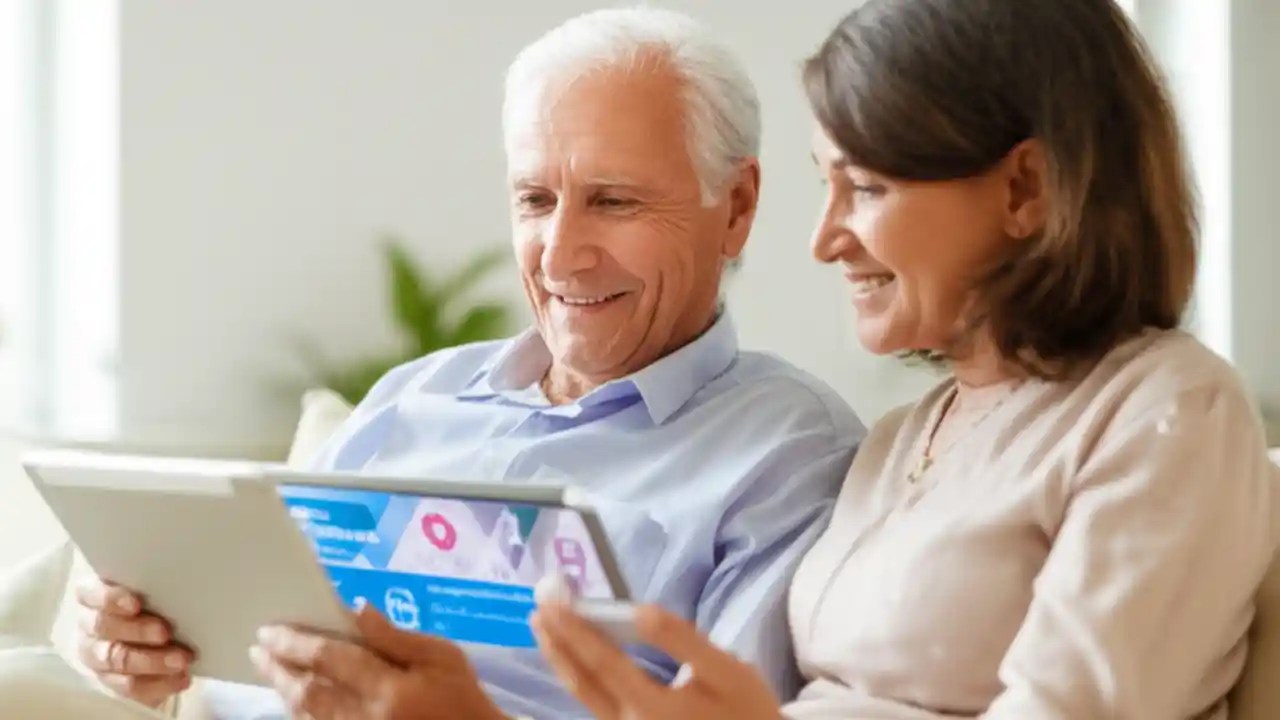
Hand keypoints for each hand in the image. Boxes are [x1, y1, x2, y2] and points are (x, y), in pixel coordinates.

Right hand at [74, 577, 192, 707]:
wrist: (157, 632)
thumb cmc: (153, 599)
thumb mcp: (153, 588)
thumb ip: (156, 584)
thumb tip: (186, 575)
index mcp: (93, 597)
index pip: (91, 594)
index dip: (111, 599)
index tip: (136, 604)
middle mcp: (90, 627)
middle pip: (104, 628)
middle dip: (137, 631)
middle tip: (165, 632)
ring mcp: (98, 656)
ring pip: (117, 661)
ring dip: (150, 662)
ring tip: (181, 661)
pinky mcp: (113, 681)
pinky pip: (131, 687)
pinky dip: (158, 684)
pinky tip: (181, 679)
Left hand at [251, 605, 508, 719]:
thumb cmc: (461, 695)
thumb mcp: (442, 656)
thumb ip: (396, 636)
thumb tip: (357, 610)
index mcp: (388, 689)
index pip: (330, 659)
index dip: (296, 643)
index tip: (270, 630)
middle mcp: (365, 717)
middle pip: (308, 690)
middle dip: (280, 667)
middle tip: (258, 648)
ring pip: (307, 714)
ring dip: (283, 689)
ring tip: (268, 668)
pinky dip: (301, 712)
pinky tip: (293, 698)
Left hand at [531, 602, 781, 719]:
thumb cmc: (748, 713)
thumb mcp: (729, 673)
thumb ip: (683, 641)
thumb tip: (639, 611)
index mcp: (654, 710)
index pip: (603, 663)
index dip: (575, 630)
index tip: (553, 600)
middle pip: (583, 682)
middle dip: (558, 640)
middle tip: (538, 605)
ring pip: (584, 696)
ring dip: (561, 658)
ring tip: (544, 626)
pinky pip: (595, 703)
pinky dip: (578, 674)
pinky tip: (570, 654)